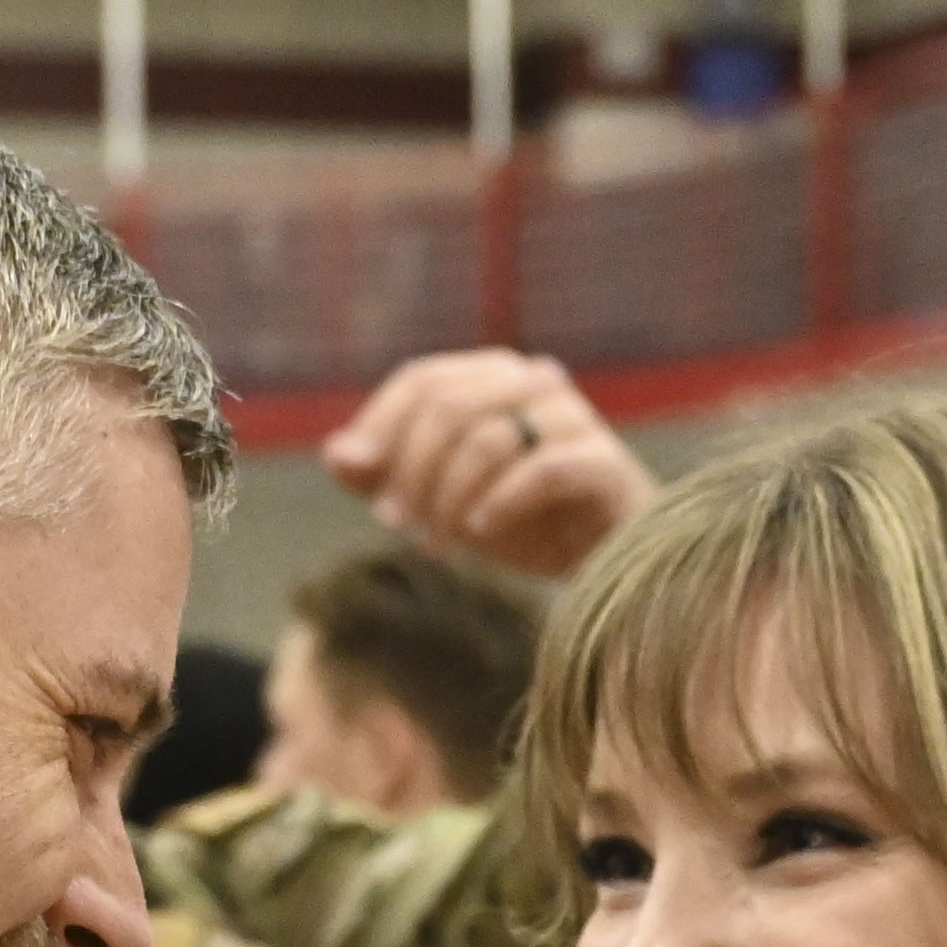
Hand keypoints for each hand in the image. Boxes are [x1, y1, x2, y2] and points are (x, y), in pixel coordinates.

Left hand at [322, 350, 656, 580]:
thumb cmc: (524, 527)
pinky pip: (541, 470)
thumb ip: (385, 478)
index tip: (361, 480)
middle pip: (447, 407)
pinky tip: (481, 531)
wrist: (610, 568)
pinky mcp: (606, 465)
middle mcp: (538, 383)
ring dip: (448, 498)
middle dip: (411, 472)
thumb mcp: (442, 504)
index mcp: (496, 377)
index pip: (422, 380)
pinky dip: (500, 503)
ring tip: (441, 541)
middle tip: (399, 526)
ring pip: (488, 438)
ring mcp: (576, 421)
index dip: (381, 428)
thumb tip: (335, 454)